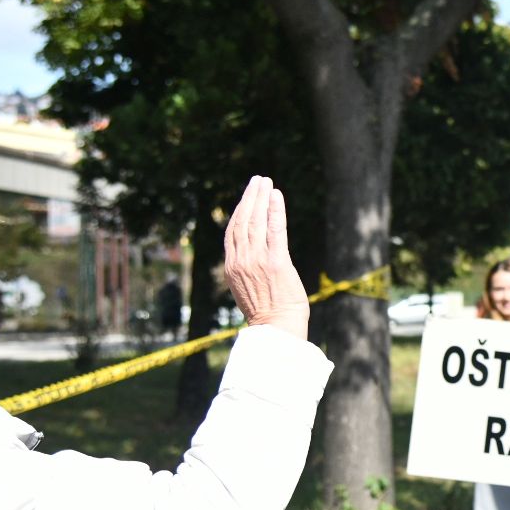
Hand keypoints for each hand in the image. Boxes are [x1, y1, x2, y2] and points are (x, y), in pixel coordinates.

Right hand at [224, 176, 308, 340]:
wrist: (276, 329)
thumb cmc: (267, 314)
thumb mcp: (247, 289)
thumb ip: (246, 270)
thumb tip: (252, 257)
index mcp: (232, 267)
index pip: (232, 232)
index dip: (239, 211)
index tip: (247, 197)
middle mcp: (241, 261)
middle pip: (242, 221)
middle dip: (249, 198)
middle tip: (257, 180)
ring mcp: (257, 260)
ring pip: (256, 221)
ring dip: (261, 198)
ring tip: (266, 182)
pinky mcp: (277, 261)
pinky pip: (275, 229)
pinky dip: (275, 210)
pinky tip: (276, 195)